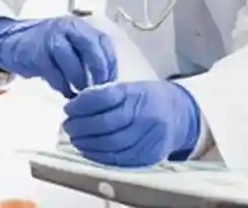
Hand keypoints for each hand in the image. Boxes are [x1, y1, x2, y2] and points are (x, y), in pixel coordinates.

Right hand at [0, 16, 116, 96]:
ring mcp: (50, 39)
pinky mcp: (37, 54)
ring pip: (74, 65)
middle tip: (100, 90)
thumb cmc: (46, 47)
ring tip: (82, 94)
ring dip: (80, 82)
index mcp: (78, 26)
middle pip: (91, 50)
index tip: (111, 83)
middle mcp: (66, 28)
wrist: (12, 43)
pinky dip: (63, 87)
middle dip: (99, 73)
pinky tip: (66, 92)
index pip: (103, 43)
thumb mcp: (69, 43)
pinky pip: (56, 75)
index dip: (110, 65)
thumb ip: (88, 55)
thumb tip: (109, 80)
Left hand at [63, 81, 201, 166]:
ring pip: (112, 144)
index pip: (103, 98)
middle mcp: (145, 115)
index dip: (81, 105)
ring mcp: (150, 137)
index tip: (68, 108)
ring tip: (75, 139)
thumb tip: (74, 106)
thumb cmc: (146, 98)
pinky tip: (88, 150)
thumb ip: (103, 94)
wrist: (180, 114)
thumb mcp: (128, 87)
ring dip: (88, 144)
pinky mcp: (151, 155)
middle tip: (67, 126)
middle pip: (106, 124)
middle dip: (81, 126)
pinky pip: (121, 159)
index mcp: (136, 94)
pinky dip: (100, 156)